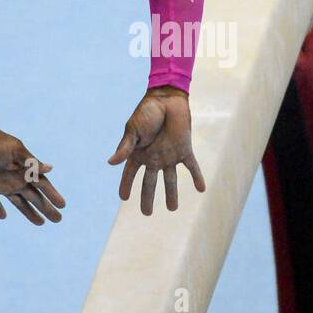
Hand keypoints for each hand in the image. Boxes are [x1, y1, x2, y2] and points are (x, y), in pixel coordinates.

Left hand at [0, 122, 64, 225]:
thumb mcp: (15, 150)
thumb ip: (30, 162)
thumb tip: (50, 168)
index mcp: (25, 171)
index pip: (43, 186)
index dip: (53, 195)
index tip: (62, 205)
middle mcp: (17, 180)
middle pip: (35, 198)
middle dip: (47, 208)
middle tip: (58, 219)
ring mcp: (3, 185)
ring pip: (20, 203)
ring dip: (29, 213)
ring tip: (40, 223)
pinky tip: (2, 216)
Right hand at [108, 87, 205, 214]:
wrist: (167, 99)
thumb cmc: (147, 112)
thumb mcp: (133, 130)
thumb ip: (125, 147)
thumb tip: (110, 163)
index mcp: (139, 153)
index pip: (130, 174)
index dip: (126, 185)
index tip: (123, 197)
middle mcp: (154, 158)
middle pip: (150, 183)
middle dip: (148, 198)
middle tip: (147, 213)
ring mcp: (169, 155)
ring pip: (171, 180)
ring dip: (172, 194)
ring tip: (172, 209)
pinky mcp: (185, 150)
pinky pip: (192, 167)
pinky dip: (197, 177)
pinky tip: (201, 189)